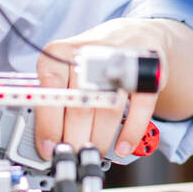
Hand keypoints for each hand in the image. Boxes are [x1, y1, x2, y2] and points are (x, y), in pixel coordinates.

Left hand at [33, 17, 166, 161]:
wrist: (132, 36)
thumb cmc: (90, 61)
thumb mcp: (63, 71)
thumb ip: (54, 100)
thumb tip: (46, 141)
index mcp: (58, 53)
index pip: (50, 92)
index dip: (49, 125)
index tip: (49, 149)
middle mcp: (89, 52)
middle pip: (80, 106)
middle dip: (76, 138)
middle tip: (74, 155)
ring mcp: (120, 60)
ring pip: (108, 110)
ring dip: (100, 139)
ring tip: (95, 152)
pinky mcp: (146, 72)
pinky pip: (138, 109)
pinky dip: (130, 133)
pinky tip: (121, 147)